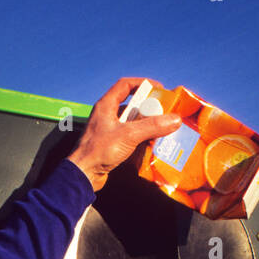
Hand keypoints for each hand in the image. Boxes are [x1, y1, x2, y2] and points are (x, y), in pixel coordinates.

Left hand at [66, 76, 180, 191]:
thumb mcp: (129, 135)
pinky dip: (140, 137)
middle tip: (164, 113)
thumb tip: (175, 119)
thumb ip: (152, 126)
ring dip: (146, 125)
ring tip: (160, 130)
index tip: (159, 89)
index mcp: (106, 105)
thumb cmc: (100, 151)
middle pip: (131, 104)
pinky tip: (150, 144)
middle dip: (149, 108)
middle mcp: (106, 115)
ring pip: (131, 122)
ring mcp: (108, 130)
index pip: (125, 85)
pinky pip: (129, 135)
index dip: (143, 84)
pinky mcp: (110, 144)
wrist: (83, 175)